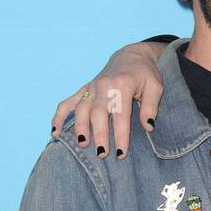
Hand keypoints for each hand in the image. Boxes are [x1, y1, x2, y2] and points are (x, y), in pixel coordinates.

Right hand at [50, 41, 166, 158]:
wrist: (131, 56)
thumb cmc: (145, 74)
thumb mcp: (155, 86)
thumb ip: (151, 106)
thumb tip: (148, 126)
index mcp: (122, 85)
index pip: (120, 115)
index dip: (120, 135)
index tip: (120, 153)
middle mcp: (104, 85)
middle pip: (97, 113)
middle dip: (98, 134)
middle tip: (102, 154)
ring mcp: (91, 87)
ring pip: (81, 108)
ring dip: (79, 127)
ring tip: (82, 144)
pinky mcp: (83, 89)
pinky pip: (67, 103)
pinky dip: (59, 117)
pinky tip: (55, 132)